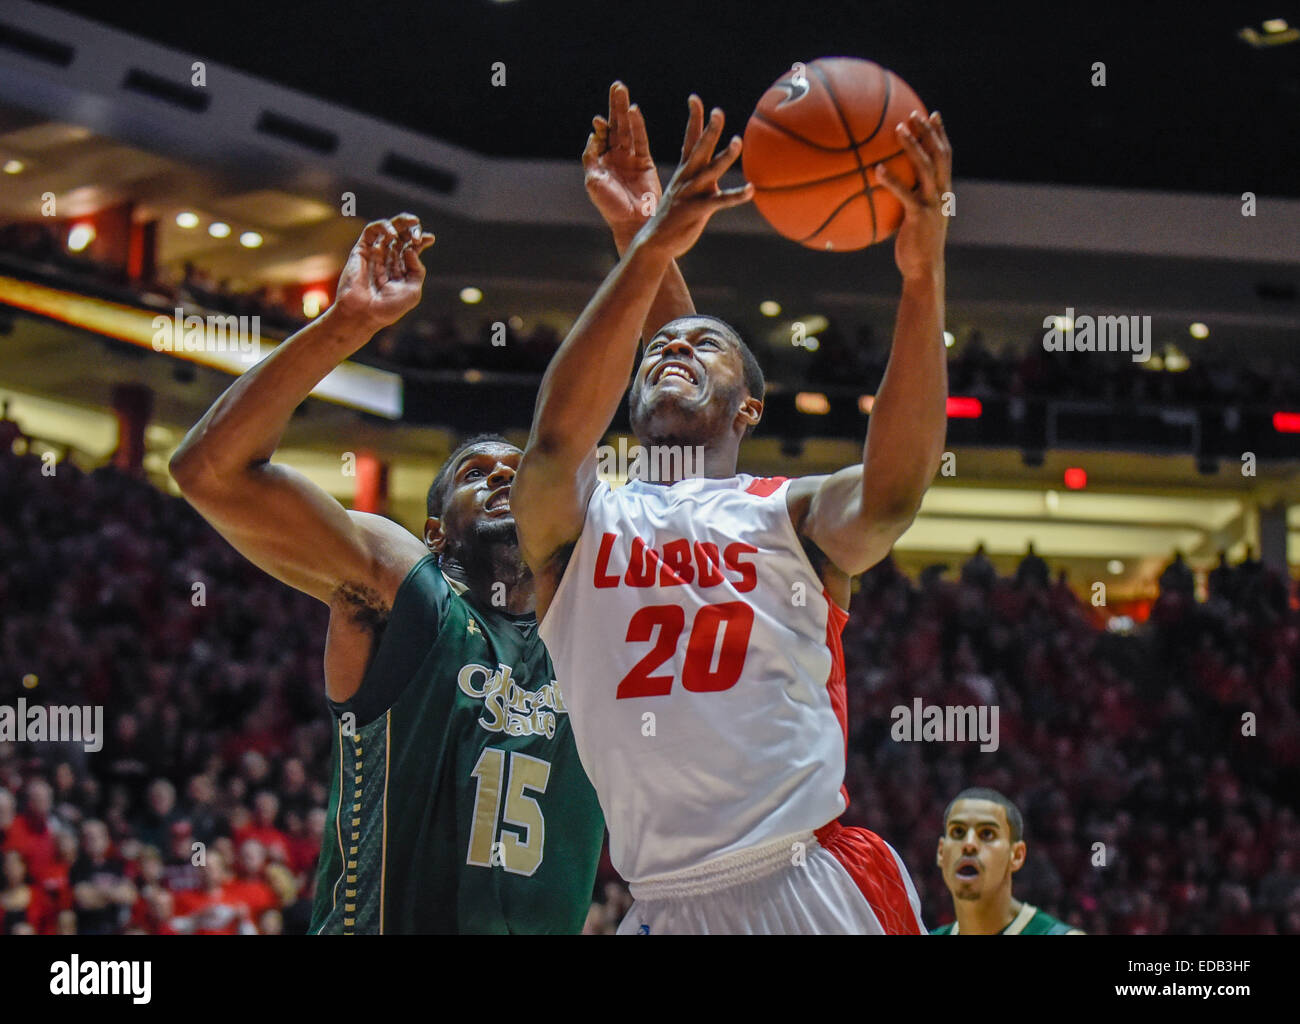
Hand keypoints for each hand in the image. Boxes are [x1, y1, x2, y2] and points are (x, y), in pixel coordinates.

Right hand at [332, 214, 435, 330]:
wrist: (362, 314)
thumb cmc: (388, 308)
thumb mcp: (413, 291)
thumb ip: (417, 270)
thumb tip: (411, 249)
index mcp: (401, 270)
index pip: (412, 249)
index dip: (421, 240)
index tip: (430, 239)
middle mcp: (388, 260)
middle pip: (402, 237)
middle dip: (412, 230)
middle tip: (418, 232)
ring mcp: (375, 254)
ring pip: (388, 230)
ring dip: (400, 224)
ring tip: (410, 225)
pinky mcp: (361, 250)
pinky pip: (371, 231)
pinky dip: (383, 227)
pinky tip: (393, 235)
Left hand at [584, 81, 660, 244]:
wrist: (633, 222)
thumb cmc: (610, 206)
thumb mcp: (594, 182)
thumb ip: (591, 158)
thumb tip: (593, 135)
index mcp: (600, 163)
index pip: (599, 138)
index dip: (600, 128)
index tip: (600, 122)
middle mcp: (614, 157)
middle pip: (614, 126)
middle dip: (614, 107)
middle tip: (617, 86)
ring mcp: (630, 158)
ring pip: (627, 129)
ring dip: (624, 110)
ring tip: (622, 90)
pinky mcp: (644, 161)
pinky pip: (641, 139)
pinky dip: (637, 125)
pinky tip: (634, 110)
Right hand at [636, 95, 753, 259]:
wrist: (655, 243)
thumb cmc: (673, 219)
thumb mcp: (687, 194)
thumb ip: (704, 180)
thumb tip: (717, 171)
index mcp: (684, 172)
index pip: (689, 140)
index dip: (693, 119)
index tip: (695, 98)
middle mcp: (686, 179)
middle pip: (699, 148)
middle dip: (709, 129)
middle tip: (718, 111)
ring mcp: (690, 194)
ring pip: (709, 171)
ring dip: (724, 156)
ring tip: (738, 142)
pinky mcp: (696, 211)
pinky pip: (719, 201)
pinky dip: (736, 196)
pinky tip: (751, 190)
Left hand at [876, 111, 951, 282]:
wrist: (924, 269)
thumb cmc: (915, 245)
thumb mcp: (915, 218)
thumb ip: (908, 199)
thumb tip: (884, 186)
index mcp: (943, 191)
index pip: (945, 156)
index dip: (940, 134)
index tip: (932, 114)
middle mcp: (942, 193)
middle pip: (939, 154)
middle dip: (928, 132)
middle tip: (914, 113)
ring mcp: (933, 203)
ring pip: (925, 167)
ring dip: (912, 145)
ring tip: (898, 129)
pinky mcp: (920, 216)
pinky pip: (905, 193)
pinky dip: (892, 180)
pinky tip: (877, 169)